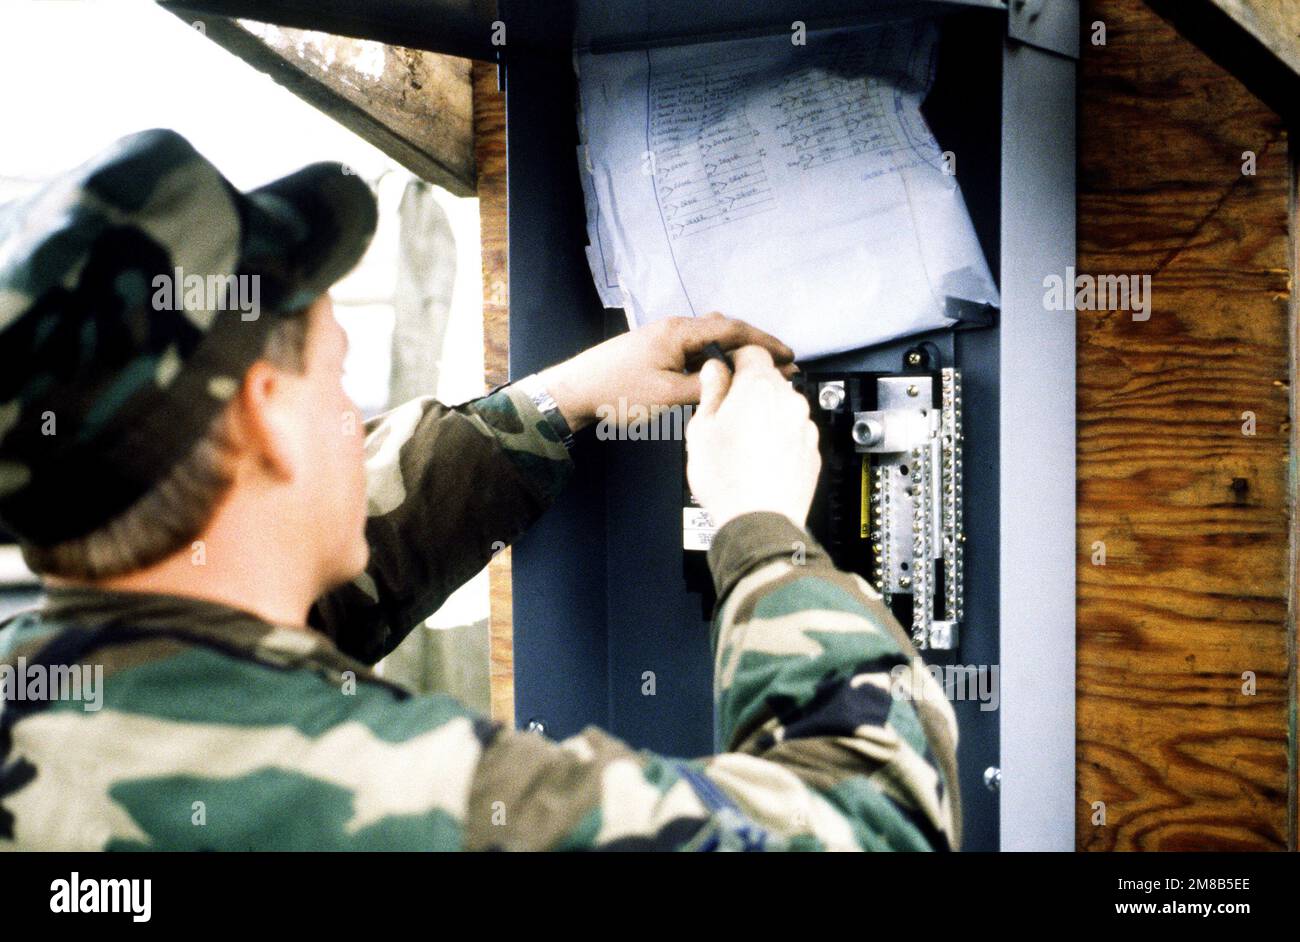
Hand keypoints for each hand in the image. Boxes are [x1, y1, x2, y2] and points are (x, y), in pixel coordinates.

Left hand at [534, 313, 795, 430]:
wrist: (574, 391)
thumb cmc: (616, 392)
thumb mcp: (668, 395)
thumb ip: (706, 386)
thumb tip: (734, 382)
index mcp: (679, 332)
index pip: (732, 329)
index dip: (764, 341)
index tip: (788, 355)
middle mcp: (673, 327)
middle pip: (724, 329)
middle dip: (754, 345)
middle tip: (780, 365)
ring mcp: (663, 337)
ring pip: (709, 340)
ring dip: (734, 353)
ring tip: (757, 372)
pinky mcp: (655, 349)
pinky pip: (695, 349)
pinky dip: (715, 359)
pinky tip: (722, 376)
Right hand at [685, 345, 820, 529]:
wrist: (759, 522)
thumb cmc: (728, 479)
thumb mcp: (702, 428)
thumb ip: (710, 391)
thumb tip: (714, 371)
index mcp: (759, 387)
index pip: (752, 351)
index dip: (734, 360)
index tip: (724, 372)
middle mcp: (789, 402)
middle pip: (769, 381)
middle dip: (748, 391)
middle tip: (726, 414)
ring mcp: (804, 427)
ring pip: (782, 408)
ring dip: (764, 416)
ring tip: (741, 443)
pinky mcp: (812, 451)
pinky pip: (793, 433)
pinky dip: (779, 439)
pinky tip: (759, 459)